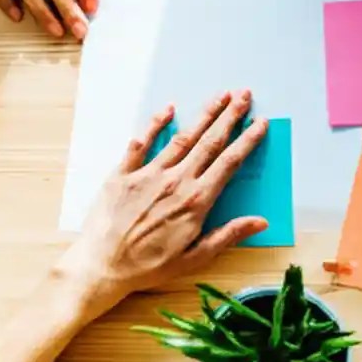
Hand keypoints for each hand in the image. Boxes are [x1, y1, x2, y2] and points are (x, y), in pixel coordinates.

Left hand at [56, 90, 269, 312]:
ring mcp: (148, 174)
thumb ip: (228, 235)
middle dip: (230, 116)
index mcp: (196, 201)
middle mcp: (175, 181)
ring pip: (182, 137)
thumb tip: (260, 221)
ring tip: (219, 96)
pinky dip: (155, 124)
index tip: (260, 123)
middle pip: (209, 142)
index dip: (247, 140)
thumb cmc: (149, 267)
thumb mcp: (195, 258)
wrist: (101, 267)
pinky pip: (141, 143)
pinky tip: (168, 108)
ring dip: (203, 115)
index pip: (229, 162)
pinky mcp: (123, 174)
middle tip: (244, 95)